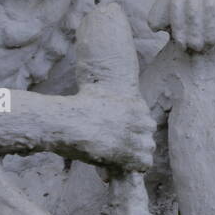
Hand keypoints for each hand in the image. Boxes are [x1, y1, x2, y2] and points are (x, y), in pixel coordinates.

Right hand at [70, 2, 154, 172]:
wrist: (66, 122)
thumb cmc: (71, 108)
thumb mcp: (93, 94)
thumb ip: (102, 97)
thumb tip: (98, 46)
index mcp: (132, 101)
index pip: (144, 117)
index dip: (131, 128)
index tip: (118, 133)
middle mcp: (140, 117)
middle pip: (148, 134)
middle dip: (134, 142)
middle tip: (113, 146)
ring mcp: (138, 135)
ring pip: (147, 150)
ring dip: (132, 156)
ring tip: (112, 156)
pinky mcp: (132, 153)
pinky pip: (143, 165)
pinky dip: (130, 168)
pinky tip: (115, 165)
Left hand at [149, 0, 214, 51]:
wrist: (206, 19)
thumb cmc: (182, 22)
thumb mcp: (164, 21)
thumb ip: (156, 21)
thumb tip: (156, 26)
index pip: (176, 4)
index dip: (178, 27)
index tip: (180, 44)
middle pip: (194, 8)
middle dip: (194, 31)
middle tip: (195, 47)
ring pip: (212, 9)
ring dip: (209, 31)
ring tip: (207, 46)